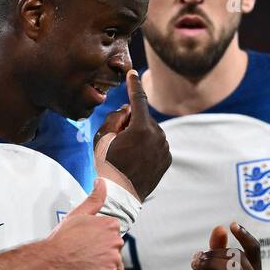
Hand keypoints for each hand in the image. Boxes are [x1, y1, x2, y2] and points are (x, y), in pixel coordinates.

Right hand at [46, 180, 124, 269]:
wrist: (49, 261)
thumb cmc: (60, 240)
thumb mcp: (78, 214)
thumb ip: (94, 198)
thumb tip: (101, 183)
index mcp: (111, 225)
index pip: (113, 239)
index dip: (99, 244)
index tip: (86, 247)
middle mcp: (116, 242)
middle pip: (115, 254)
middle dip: (102, 258)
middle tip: (83, 258)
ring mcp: (114, 260)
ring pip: (115, 269)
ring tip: (85, 268)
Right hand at [97, 69, 170, 200]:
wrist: (120, 196)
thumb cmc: (107, 167)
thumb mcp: (102, 138)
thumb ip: (115, 117)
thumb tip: (127, 110)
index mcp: (141, 129)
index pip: (138, 99)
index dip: (133, 84)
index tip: (132, 73)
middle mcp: (158, 136)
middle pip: (143, 118)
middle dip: (131, 122)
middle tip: (117, 140)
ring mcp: (165, 148)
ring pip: (151, 131)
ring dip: (140, 135)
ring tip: (127, 153)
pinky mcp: (167, 159)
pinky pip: (156, 144)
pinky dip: (147, 146)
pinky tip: (136, 159)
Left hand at [185, 222, 261, 269]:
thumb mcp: (211, 263)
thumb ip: (217, 247)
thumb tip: (221, 228)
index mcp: (252, 269)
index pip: (254, 249)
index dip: (245, 236)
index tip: (232, 225)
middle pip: (237, 256)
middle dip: (214, 254)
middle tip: (197, 258)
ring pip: (233, 268)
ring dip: (211, 264)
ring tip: (197, 266)